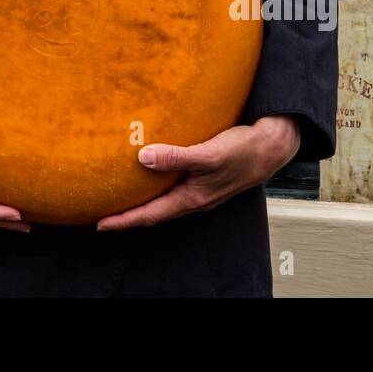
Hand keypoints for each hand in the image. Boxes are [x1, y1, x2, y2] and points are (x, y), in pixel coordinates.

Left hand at [95, 114, 301, 230]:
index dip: (124, 220)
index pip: (150, 214)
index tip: (100, 224)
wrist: (272, 147)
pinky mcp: (205, 177)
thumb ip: (176, 157)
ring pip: (165, 201)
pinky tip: (151, 174)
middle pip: (155, 212)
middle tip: (103, 215)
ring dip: (143, 202)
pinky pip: (175, 187)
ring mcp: (201, 190)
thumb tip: (142, 158)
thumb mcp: (208, 154)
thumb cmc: (242, 150)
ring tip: (121, 198)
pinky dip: (158, 186)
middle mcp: (195, 199)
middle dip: (129, 216)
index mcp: (192, 198)